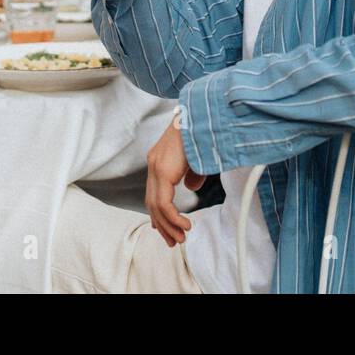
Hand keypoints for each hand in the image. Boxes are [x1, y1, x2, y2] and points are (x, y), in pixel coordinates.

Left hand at [144, 121, 203, 246]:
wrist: (201, 114)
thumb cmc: (202, 132)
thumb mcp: (197, 158)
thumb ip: (191, 174)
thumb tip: (190, 187)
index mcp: (159, 160)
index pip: (153, 193)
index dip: (158, 214)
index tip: (165, 229)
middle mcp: (153, 164)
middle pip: (151, 203)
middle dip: (163, 225)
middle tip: (174, 241)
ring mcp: (156, 167)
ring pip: (156, 206)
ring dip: (169, 225)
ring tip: (180, 238)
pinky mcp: (163, 170)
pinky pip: (163, 203)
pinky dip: (173, 218)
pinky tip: (185, 225)